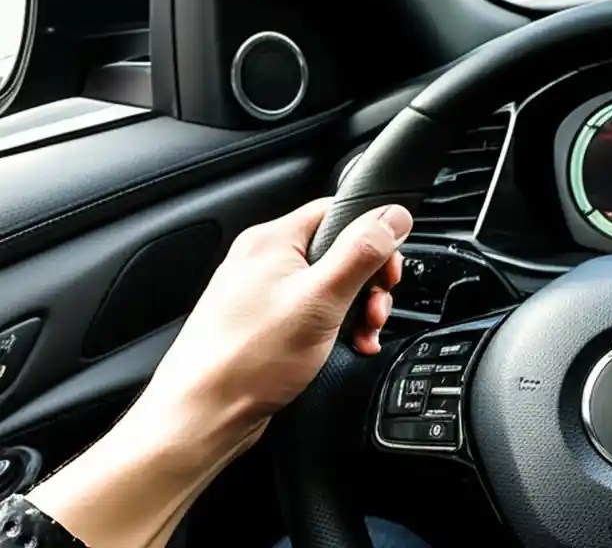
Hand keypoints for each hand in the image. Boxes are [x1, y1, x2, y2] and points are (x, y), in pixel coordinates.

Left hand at [28, 199, 413, 547]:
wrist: (203, 415)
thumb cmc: (249, 360)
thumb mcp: (321, 299)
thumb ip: (362, 253)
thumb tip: (393, 215)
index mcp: (272, 240)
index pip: (338, 211)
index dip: (373, 238)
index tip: (389, 272)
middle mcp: (263, 260)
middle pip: (338, 250)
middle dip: (369, 282)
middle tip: (376, 310)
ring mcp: (261, 292)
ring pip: (329, 284)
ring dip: (357, 308)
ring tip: (363, 334)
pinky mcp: (264, 322)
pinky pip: (312, 310)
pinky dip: (336, 326)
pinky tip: (347, 346)